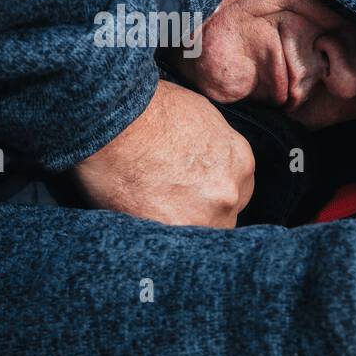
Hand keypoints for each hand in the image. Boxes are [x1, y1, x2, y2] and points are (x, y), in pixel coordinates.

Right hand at [72, 79, 254, 227]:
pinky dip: (160, 240)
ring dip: (180, 229)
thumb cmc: (147, 108)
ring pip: (200, 235)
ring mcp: (206, 216)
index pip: (238, 189)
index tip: (193, 191)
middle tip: (169, 204)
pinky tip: (141, 223)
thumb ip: (212, 142)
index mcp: (239, 160)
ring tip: (150, 214)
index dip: (212, 191)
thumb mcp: (196, 113)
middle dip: (200, 212)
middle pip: (223, 215)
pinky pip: (173, 248)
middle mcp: (231, 191)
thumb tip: (202, 152)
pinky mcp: (176, 234)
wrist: (115, 123)